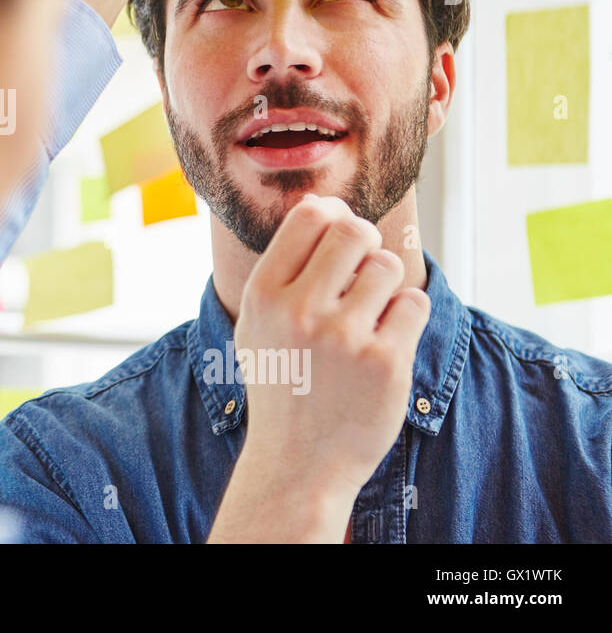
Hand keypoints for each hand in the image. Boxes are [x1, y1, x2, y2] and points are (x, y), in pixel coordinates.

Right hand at [206, 194, 429, 541]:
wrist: (297, 463)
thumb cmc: (283, 386)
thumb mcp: (258, 326)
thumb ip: (284, 271)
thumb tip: (327, 209)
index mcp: (263, 295)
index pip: (309, 216)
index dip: (334, 212)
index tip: (342, 229)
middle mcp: (299, 310)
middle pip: (354, 231)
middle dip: (366, 243)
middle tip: (363, 271)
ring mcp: (343, 336)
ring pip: (388, 266)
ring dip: (387, 285)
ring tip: (370, 317)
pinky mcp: (385, 362)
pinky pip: (414, 304)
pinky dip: (406, 316)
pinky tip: (386, 341)